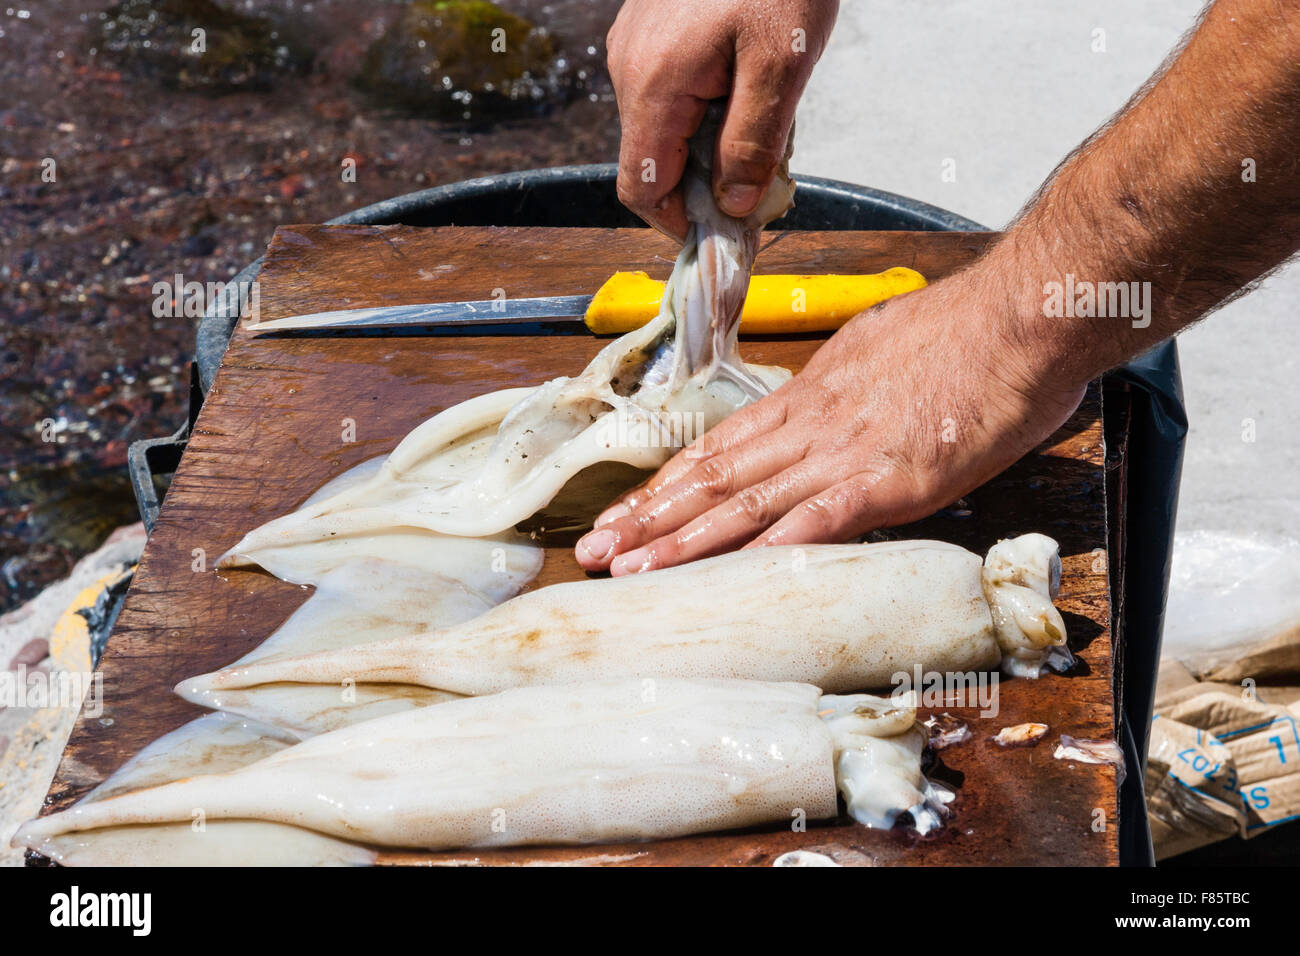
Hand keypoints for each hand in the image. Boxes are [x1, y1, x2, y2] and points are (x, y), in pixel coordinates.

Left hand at [575, 268, 1086, 574]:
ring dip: (685, 539)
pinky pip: (821, 517)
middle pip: (713, 476)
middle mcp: (812, 426)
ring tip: (631, 566)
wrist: (1023, 312)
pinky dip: (772, 546)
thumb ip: (844, 391)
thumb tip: (823, 408)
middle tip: (594, 550)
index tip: (625, 512)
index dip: (665, 485)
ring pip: (747, 500)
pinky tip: (732, 573)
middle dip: (649, 517)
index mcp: (810, 397)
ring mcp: (847, 452)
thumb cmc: (964, 330)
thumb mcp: (881, 352)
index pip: (719, 448)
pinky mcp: (891, 477)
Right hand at [606, 0, 837, 238]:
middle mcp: (629, 67)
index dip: (677, 222)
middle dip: (703, 179)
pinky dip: (706, 104)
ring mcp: (634, 43)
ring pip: (663, 124)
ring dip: (708, 139)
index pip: (641, 187)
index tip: (722, 231)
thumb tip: (734, 206)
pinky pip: (669, 89)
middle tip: (764, 171)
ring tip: (762, 112)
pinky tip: (746, 81)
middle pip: (653, 159)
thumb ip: (752, 144)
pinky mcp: (649, 27)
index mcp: (653, 84)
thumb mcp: (780, 67)